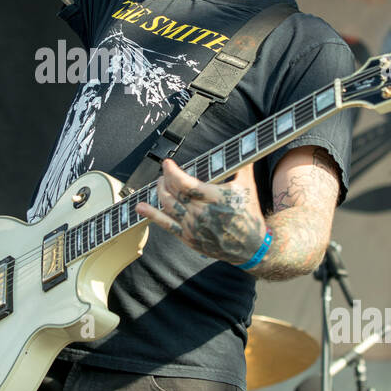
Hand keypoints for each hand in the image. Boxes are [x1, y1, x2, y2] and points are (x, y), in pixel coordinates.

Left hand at [134, 159, 267, 265]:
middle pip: (173, 192)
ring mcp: (193, 227)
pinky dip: (151, 214)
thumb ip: (242, 164)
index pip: (185, 183)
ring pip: (167, 205)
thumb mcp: (248, 186)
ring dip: (159, 191)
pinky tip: (140, 207)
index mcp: (215, 198)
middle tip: (165, 172)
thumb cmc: (249, 214)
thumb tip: (243, 143)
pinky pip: (165, 224)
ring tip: (160, 183)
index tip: (167, 163)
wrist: (250, 247)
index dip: (172, 172)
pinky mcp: (188, 238)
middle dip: (165, 179)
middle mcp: (201, 213)